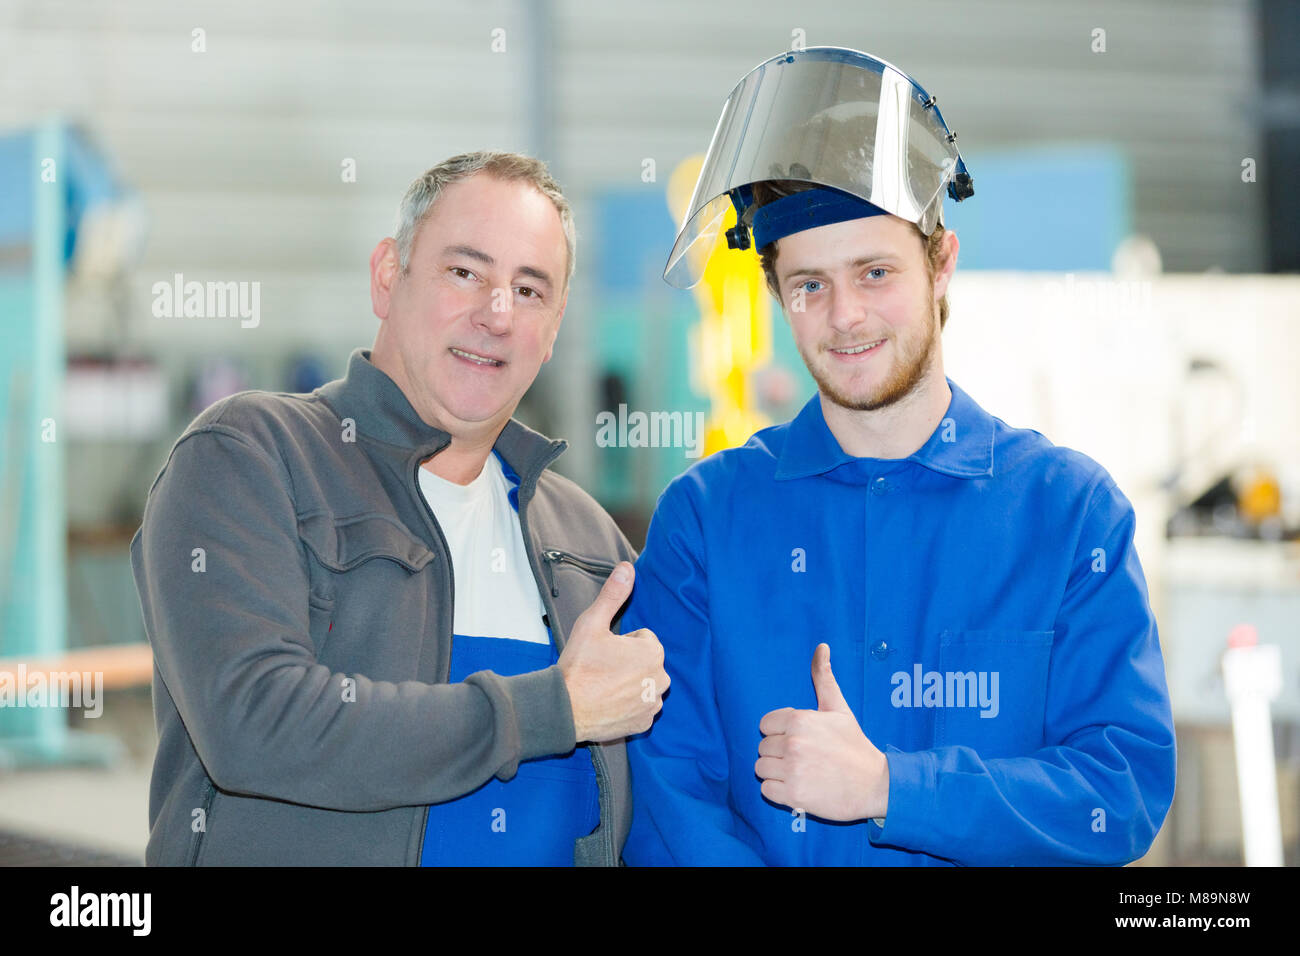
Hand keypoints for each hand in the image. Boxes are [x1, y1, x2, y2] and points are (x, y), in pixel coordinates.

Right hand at [557, 562, 669, 742]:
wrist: (565, 709)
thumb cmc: (579, 665)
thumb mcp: (593, 623)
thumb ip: (613, 594)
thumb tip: (627, 568)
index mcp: (653, 652)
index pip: (643, 639)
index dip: (621, 643)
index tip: (604, 652)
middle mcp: (661, 679)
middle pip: (646, 662)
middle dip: (629, 664)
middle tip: (602, 670)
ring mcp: (653, 703)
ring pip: (644, 685)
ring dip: (630, 684)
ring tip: (604, 687)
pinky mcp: (644, 723)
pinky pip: (641, 708)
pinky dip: (628, 706)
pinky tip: (608, 705)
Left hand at [754, 643, 888, 820]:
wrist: (876, 785)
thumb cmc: (854, 745)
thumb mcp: (839, 708)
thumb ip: (824, 677)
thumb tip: (821, 646)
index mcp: (799, 719)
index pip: (765, 724)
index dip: (780, 732)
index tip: (799, 740)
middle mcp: (793, 743)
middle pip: (763, 747)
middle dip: (779, 753)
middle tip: (804, 758)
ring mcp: (792, 770)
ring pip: (761, 768)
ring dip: (776, 772)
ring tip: (799, 773)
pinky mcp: (793, 796)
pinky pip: (766, 790)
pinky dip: (779, 792)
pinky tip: (798, 788)